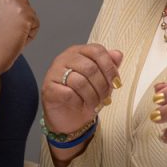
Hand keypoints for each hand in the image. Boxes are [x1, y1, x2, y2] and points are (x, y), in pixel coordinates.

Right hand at [0, 0, 38, 99]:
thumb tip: (10, 11)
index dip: (8, 11)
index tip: (1, 25)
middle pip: (20, 0)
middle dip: (18, 16)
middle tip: (6, 33)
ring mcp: (11, 1)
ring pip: (28, 13)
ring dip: (22, 27)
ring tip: (7, 38)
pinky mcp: (24, 13)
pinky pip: (35, 24)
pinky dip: (28, 36)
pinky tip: (14, 41)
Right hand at [41, 44, 121, 166]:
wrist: (69, 116)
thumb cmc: (84, 95)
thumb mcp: (102, 80)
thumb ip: (109, 65)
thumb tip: (118, 54)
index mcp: (78, 52)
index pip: (97, 50)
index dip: (110, 67)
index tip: (116, 83)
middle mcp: (64, 59)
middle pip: (90, 67)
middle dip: (102, 86)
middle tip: (105, 98)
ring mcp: (54, 73)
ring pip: (80, 81)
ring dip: (92, 96)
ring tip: (94, 104)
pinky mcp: (49, 88)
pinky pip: (68, 93)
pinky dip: (78, 102)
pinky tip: (80, 105)